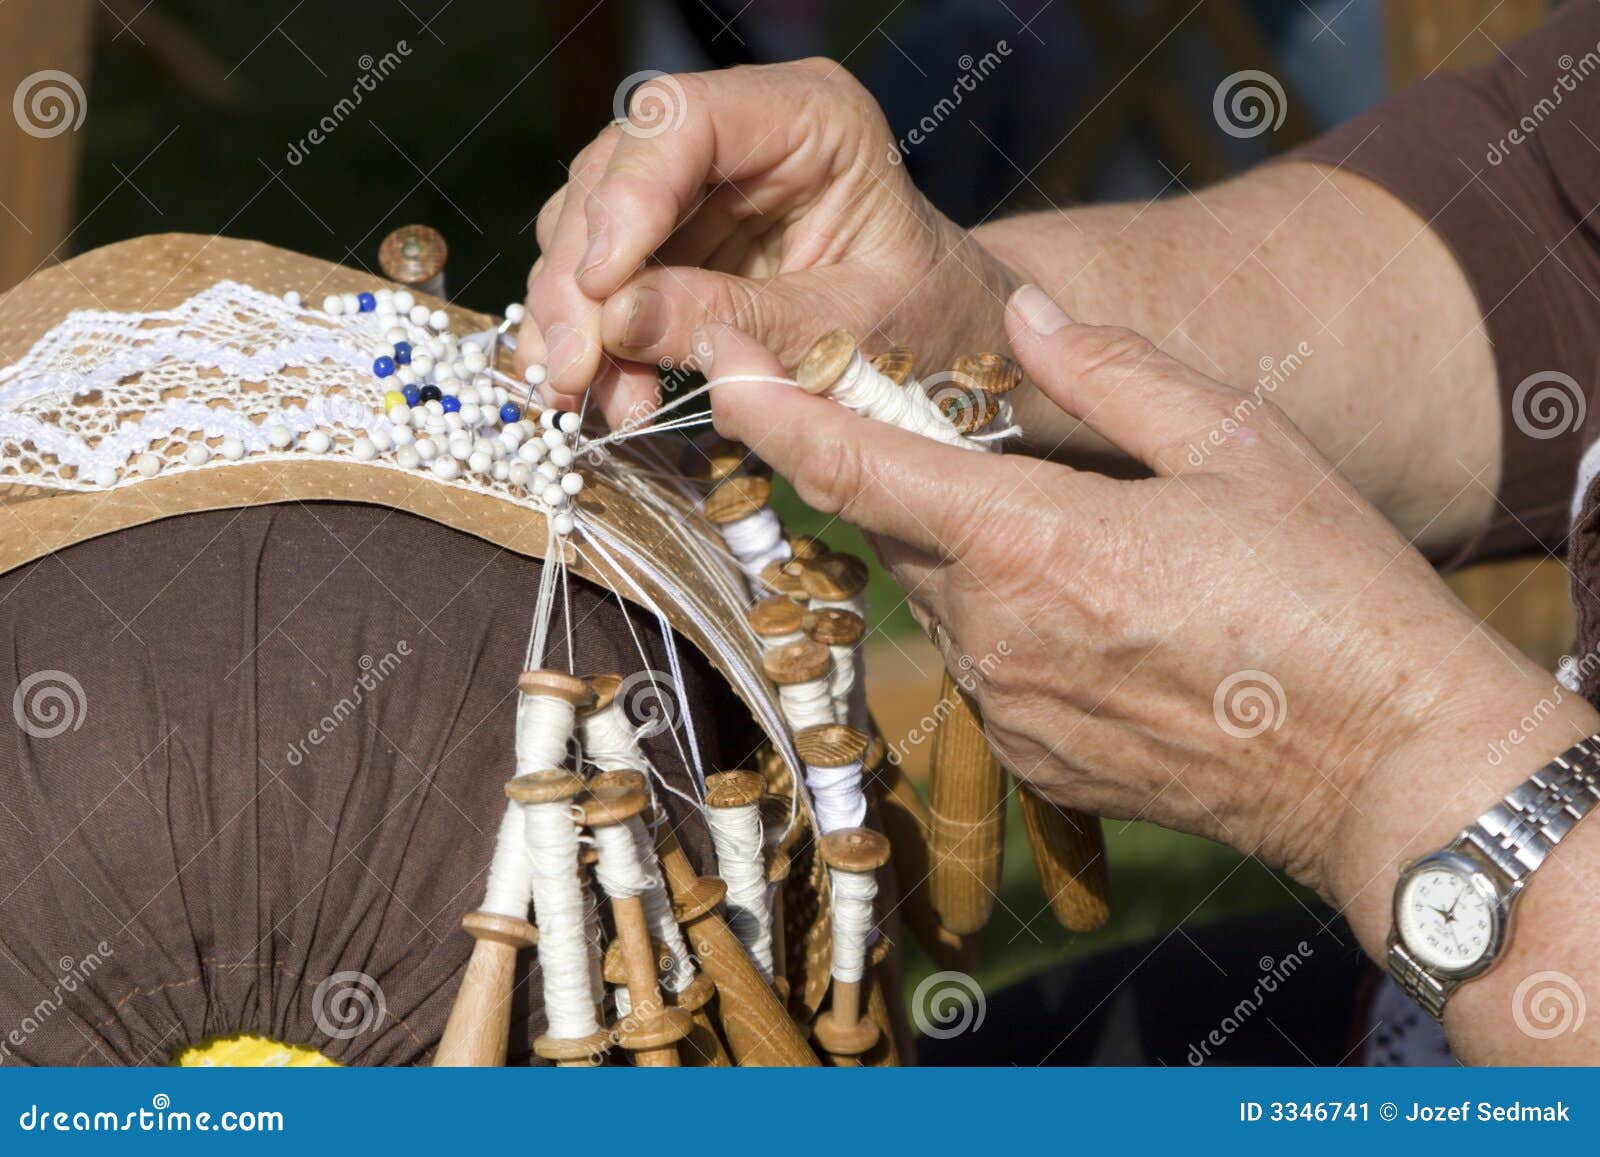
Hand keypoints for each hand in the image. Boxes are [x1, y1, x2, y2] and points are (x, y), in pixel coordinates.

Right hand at [516, 59, 1018, 425]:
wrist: (953, 352)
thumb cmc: (934, 328)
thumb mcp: (853, 333)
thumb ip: (747, 323)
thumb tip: (619, 320)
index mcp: (813, 118)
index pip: (685, 119)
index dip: (628, 197)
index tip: (603, 287)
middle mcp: (742, 134)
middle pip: (617, 173)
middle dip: (583, 278)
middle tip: (574, 370)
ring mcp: (700, 187)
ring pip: (592, 225)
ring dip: (577, 317)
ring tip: (589, 398)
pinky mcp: (676, 242)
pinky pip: (606, 279)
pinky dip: (594, 339)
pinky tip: (600, 393)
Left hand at [699, 287, 1575, 898]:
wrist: (1387, 769)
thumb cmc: (1331, 594)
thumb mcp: (1238, 445)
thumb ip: (1110, 373)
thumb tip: (1019, 319)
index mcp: (1034, 542)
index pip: (862, 469)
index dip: (779, 417)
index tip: (721, 373)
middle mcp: (994, 634)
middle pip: (903, 531)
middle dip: (924, 481)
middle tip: (1010, 457)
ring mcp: (1006, 709)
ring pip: (944, 600)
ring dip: (981, 557)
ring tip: (1102, 554)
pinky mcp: (1029, 761)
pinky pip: (983, 666)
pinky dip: (1010, 626)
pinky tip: (1108, 625)